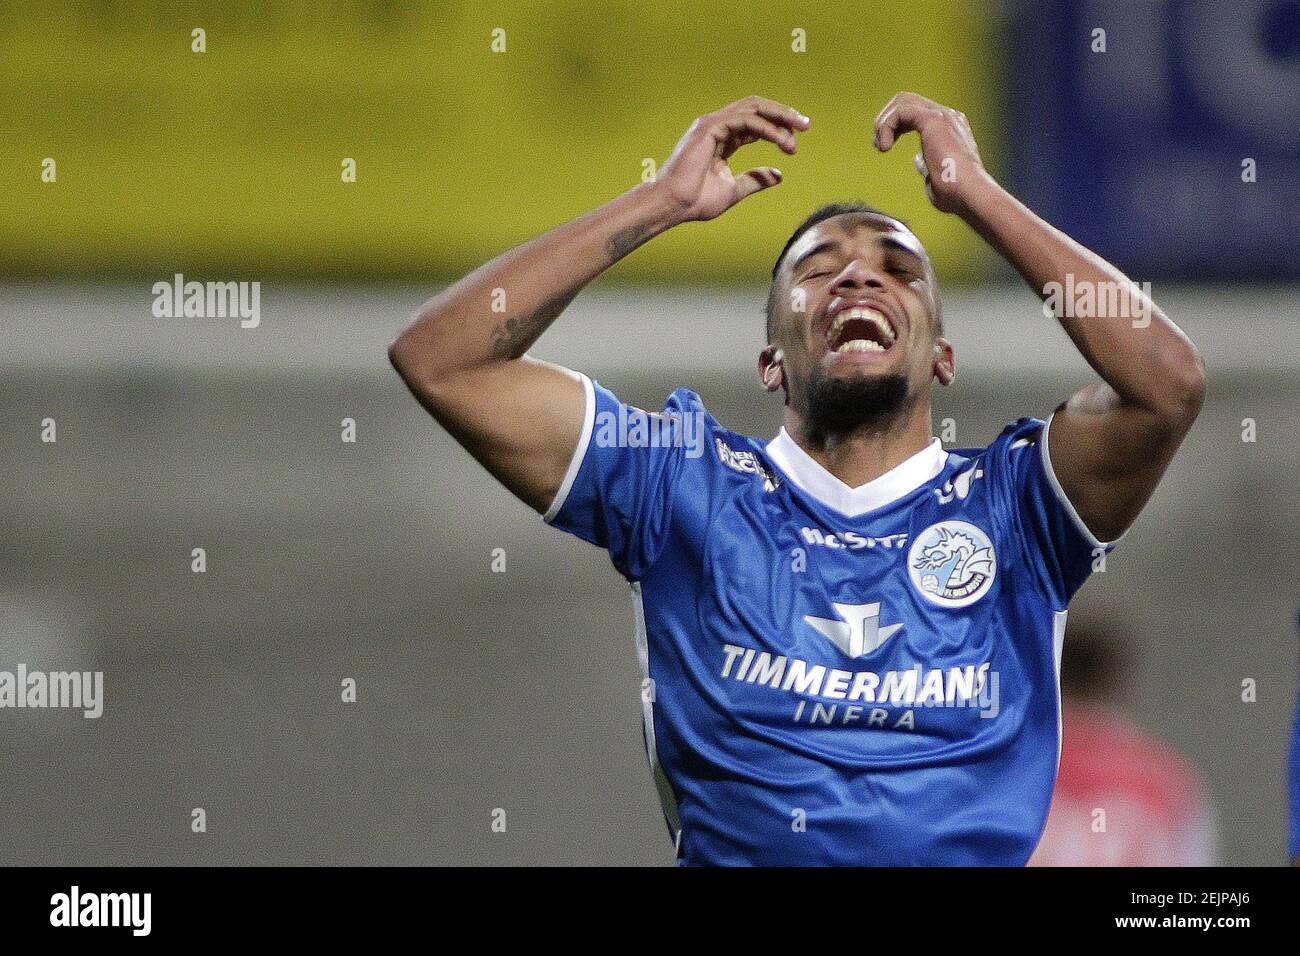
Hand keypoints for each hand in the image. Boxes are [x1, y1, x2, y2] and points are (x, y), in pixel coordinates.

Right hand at [655, 96, 809, 222]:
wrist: (674, 205)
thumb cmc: (695, 200)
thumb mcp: (734, 190)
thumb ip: (755, 180)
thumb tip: (779, 175)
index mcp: (721, 139)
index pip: (754, 123)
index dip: (777, 127)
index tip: (795, 140)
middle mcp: (717, 126)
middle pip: (756, 108)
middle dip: (783, 114)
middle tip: (806, 125)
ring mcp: (712, 124)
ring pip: (753, 108)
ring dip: (779, 117)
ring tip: (798, 132)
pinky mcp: (710, 127)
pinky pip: (745, 121)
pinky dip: (766, 128)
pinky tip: (780, 140)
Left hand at [873, 92, 986, 215]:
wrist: (969, 194)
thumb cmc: (955, 194)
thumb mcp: (935, 177)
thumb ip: (926, 165)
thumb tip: (917, 160)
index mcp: (949, 128)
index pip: (915, 111)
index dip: (895, 125)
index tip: (884, 147)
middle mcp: (948, 116)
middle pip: (907, 100)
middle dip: (886, 119)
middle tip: (879, 145)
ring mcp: (942, 115)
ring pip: (903, 100)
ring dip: (884, 122)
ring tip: (881, 146)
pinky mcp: (934, 119)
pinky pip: (901, 110)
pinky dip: (887, 126)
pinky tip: (885, 147)